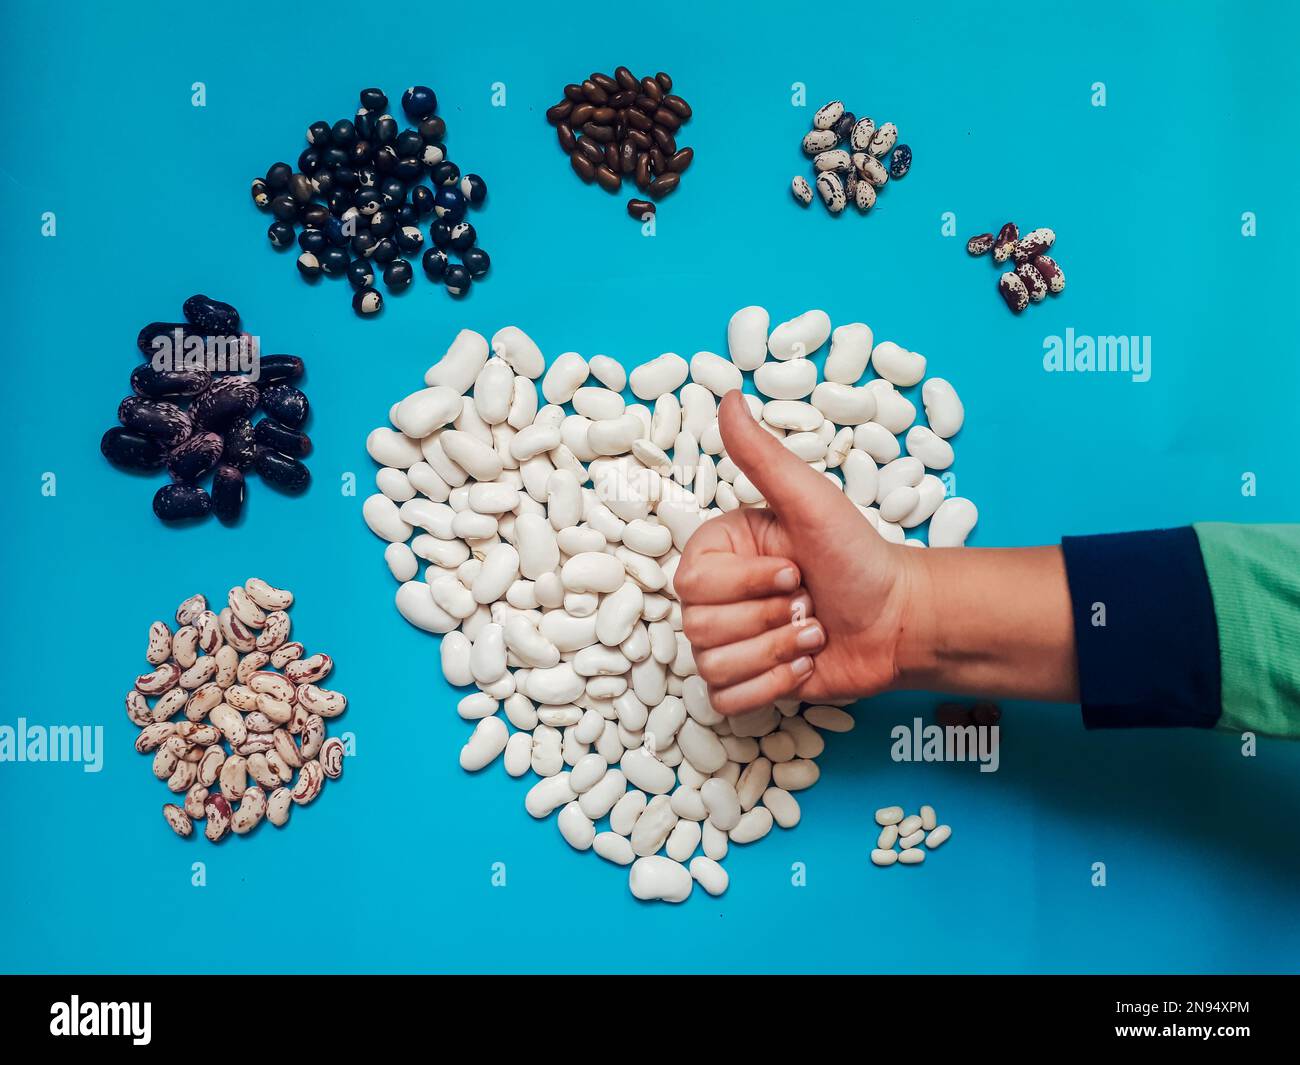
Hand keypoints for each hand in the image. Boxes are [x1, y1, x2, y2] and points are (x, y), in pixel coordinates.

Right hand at [675, 391, 921, 713]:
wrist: (901, 620)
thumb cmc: (860, 558)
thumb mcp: (810, 502)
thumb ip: (762, 455)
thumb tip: (729, 398)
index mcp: (720, 552)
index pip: (693, 584)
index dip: (747, 586)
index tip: (794, 571)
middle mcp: (718, 596)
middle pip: (699, 628)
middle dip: (769, 622)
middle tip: (809, 603)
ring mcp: (730, 641)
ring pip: (714, 666)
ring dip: (778, 653)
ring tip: (813, 632)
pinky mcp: (748, 682)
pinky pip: (729, 700)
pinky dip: (774, 686)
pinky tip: (805, 665)